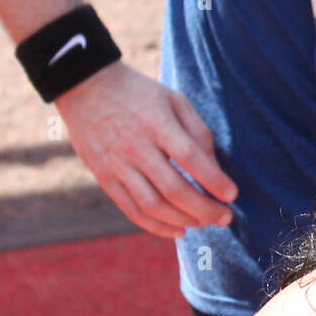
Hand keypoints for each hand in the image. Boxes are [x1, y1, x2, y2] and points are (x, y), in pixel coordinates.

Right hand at [55, 61, 237, 238]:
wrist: (83, 85)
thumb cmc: (139, 94)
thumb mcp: (173, 99)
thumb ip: (197, 132)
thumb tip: (214, 170)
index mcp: (155, 123)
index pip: (190, 158)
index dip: (214, 180)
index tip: (232, 195)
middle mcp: (135, 146)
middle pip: (174, 189)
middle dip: (205, 209)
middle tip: (225, 217)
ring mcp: (116, 164)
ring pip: (154, 206)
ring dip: (184, 221)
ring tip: (203, 222)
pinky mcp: (104, 178)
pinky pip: (133, 211)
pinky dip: (158, 227)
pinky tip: (179, 230)